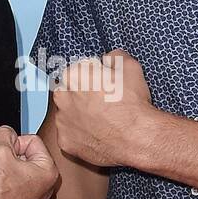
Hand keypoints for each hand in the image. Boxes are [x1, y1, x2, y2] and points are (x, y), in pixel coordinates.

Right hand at [0, 125, 59, 198]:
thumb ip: (4, 134)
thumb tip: (6, 131)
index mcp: (49, 170)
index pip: (32, 140)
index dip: (14, 144)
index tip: (5, 155)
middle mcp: (49, 185)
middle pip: (29, 155)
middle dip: (13, 157)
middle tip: (1, 168)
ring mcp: (40, 197)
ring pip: (23, 170)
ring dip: (10, 170)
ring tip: (1, 181)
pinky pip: (20, 185)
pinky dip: (10, 185)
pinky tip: (2, 191)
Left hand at [51, 48, 154, 167]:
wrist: (136, 139)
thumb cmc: (133, 105)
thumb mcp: (130, 67)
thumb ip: (114, 57)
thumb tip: (109, 59)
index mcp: (73, 75)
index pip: (76, 71)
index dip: (91, 78)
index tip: (101, 86)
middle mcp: (62, 97)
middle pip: (67, 92)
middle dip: (81, 96)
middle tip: (101, 103)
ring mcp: (61, 121)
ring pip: (67, 114)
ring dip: (78, 115)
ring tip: (101, 121)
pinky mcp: (65, 141)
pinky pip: (70, 135)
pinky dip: (80, 135)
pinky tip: (96, 134)